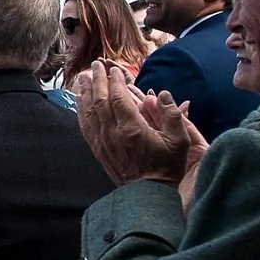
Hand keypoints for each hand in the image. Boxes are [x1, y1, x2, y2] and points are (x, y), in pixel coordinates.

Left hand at [73, 62, 206, 190]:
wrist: (149, 195)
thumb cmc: (166, 167)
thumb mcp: (180, 142)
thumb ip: (173, 116)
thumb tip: (163, 94)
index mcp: (133, 129)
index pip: (118, 97)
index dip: (115, 81)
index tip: (115, 69)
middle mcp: (114, 133)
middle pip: (100, 100)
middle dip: (98, 80)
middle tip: (96, 65)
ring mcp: (103, 142)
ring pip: (89, 111)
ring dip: (86, 91)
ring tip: (84, 76)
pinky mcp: (98, 149)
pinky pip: (85, 125)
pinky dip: (80, 110)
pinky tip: (79, 100)